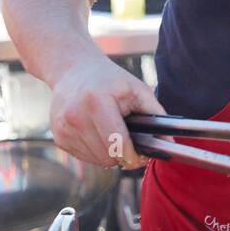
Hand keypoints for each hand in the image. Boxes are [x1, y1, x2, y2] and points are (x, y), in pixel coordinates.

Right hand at [48, 56, 164, 169]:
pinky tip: (100, 134)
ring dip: (110, 154)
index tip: (142, 156)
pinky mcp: (58, 137)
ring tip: (115, 134)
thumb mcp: (138, 90)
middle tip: (132, 144)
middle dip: (124, 155)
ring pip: (97, 160)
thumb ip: (156, 115)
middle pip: (107, 156)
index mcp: (97, 102)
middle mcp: (75, 116)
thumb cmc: (111, 80)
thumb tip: (171, 142)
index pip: (117, 143)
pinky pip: (85, 157)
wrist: (73, 70)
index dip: (134, 155)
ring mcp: (63, 128)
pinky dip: (97, 151)